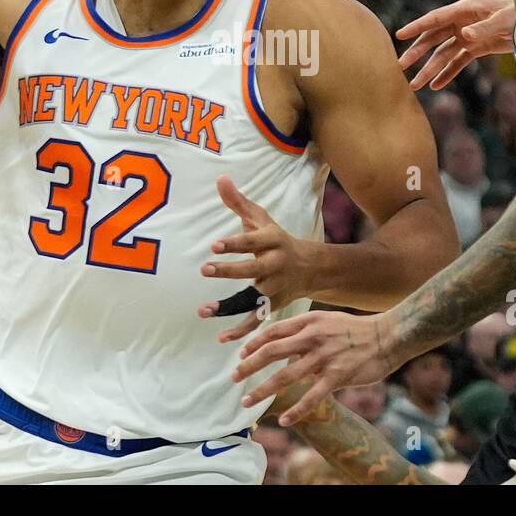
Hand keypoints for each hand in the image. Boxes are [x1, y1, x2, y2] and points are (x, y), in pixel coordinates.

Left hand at [198, 176, 318, 342]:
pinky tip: (221, 337)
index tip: (214, 246)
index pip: (252, 242)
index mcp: (272, 241)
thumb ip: (239, 202)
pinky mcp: (272, 305)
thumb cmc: (276, 239)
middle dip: (229, 270)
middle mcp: (275, 265)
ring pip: (252, 298)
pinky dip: (241, 330)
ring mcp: (275, 287)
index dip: (234, 244)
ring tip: (204, 310)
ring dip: (229, 306)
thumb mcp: (261, 219)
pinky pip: (256, 320)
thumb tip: (220, 178)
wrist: (311, 267)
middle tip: (205, 268)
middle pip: (252, 269)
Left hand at [233, 310, 398, 425]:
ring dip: (263, 390)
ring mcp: (324, 357)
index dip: (253, 342)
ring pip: (285, 376)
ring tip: (247, 401)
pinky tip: (285, 420)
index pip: (273, 330)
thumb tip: (284, 341)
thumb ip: (305, 329)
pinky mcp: (337, 376)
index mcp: (309, 322)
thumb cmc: (356, 329)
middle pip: (271, 351)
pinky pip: (311, 396)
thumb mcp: (327, 320)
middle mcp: (312, 338)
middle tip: (234, 377)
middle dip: (249, 366)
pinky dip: (297, 410)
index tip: (240, 353)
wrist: (387, 336)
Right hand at [396, 0, 515, 89]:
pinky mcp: (476, 48)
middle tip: (401, 66)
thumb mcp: (503, 20)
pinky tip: (436, 86)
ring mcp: (467, 36)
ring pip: (442, 54)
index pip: (435, 19)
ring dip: (429, 69)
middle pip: (433, 39)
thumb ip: (484, 28)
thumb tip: (465, 36)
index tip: (399, 35)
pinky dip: (447, 73)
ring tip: (415, 86)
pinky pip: (458, 62)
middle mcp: (461, 22)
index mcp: (464, 10)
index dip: (416, 27)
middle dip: (417, 53)